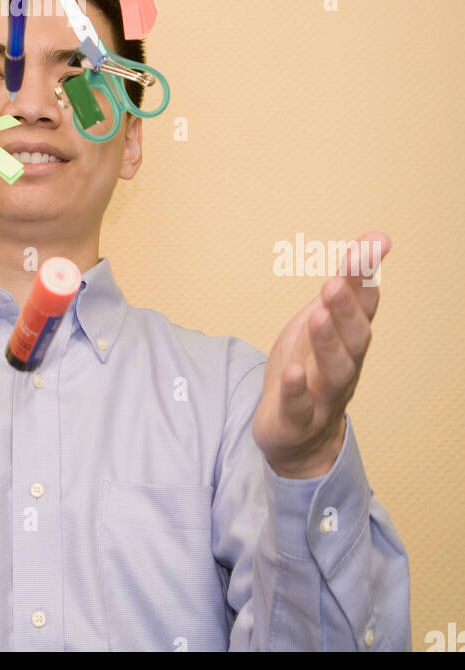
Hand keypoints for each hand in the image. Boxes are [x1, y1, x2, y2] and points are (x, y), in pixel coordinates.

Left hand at [252, 231, 388, 477]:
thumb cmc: (310, 365)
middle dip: (347, 309)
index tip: (373, 243)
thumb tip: (377, 237)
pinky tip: (292, 373)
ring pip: (335, 371)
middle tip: (334, 282)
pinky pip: (300, 406)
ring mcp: (324, 394)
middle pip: (354, 338)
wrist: (295, 432)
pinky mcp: (298, 418)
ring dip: (327, 343)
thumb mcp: (324, 317)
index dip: (366, 274)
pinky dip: (297, 390)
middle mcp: (345, 364)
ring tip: (317, 316)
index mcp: (350, 337)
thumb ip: (347, 282)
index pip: (365, 303)